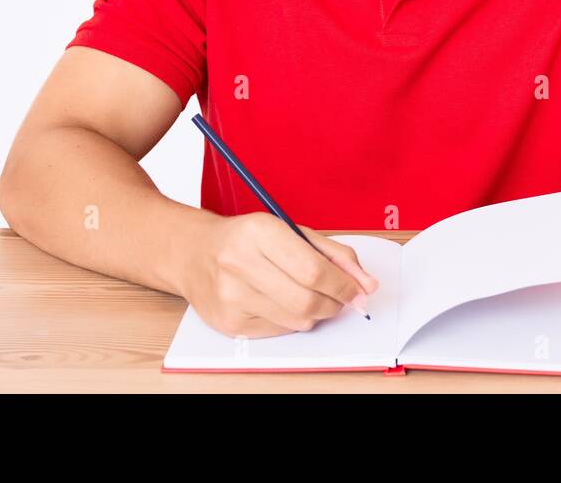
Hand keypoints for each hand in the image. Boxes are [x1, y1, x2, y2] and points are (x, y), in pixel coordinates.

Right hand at [176, 211, 379, 338]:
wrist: (193, 253)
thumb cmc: (246, 239)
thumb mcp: (290, 231)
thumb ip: (333, 254)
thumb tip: (366, 284)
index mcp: (259, 231)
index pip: (314, 269)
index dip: (343, 285)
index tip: (357, 290)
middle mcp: (240, 263)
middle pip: (307, 300)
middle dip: (335, 303)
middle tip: (340, 298)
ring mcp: (231, 296)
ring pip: (297, 320)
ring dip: (316, 313)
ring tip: (309, 296)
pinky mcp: (228, 322)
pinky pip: (279, 330)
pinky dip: (292, 320)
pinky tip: (281, 302)